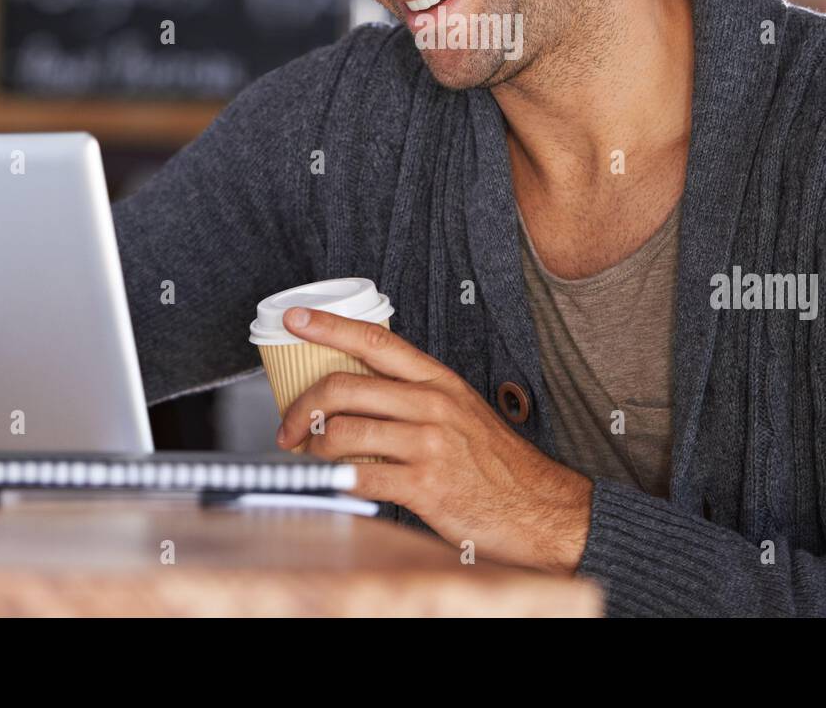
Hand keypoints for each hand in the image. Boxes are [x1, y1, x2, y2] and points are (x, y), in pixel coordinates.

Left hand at [276, 308, 593, 572]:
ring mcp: (428, 444)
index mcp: (438, 380)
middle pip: (344, 387)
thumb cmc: (494, 463)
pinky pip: (359, 478)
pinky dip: (336, 482)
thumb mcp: (460, 411)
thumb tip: (356, 396)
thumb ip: (414, 398)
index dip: (329, 327)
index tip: (296, 318)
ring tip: (311, 458)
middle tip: (288, 427)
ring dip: (313, 448)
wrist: (537, 507)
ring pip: (344, 432)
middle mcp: (432, 404)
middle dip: (301, 407)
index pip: (375, 341)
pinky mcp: (424, 485)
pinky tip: (335, 484)